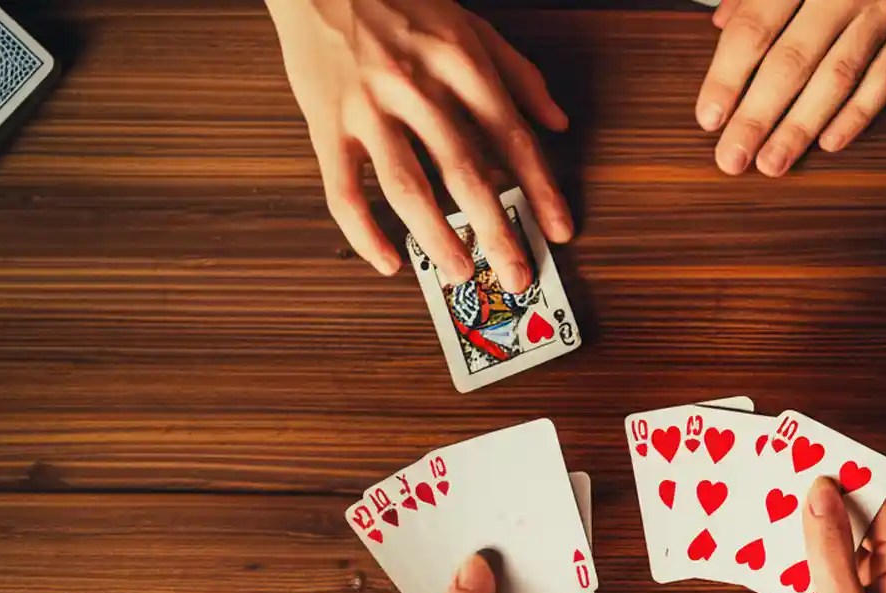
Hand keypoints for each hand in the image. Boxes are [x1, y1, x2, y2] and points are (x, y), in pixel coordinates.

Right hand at [267, 0, 572, 290]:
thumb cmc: (401, 0)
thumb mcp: (471, 26)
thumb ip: (519, 75)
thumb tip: (557, 123)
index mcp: (460, 63)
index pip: (511, 137)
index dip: (541, 189)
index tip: (560, 229)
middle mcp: (417, 88)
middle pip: (465, 172)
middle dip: (495, 230)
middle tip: (515, 273)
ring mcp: (368, 109)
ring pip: (407, 187)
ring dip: (436, 238)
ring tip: (460, 272)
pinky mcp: (326, 124)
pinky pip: (343, 190)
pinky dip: (363, 233)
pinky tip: (387, 261)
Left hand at [696, 0, 885, 175]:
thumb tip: (721, 24)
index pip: (755, 27)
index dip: (728, 76)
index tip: (709, 117)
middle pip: (791, 60)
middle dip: (758, 116)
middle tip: (733, 157)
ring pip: (837, 76)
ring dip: (801, 127)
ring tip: (772, 163)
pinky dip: (858, 113)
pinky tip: (829, 143)